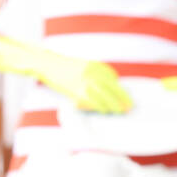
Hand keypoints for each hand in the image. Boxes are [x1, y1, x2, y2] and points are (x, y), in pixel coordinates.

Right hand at [0, 37, 131, 112]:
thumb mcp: (86, 66)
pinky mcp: (77, 91)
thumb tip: (113, 88)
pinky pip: (92, 102)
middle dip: (122, 100)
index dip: (122, 92)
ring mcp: (85, 82)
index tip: (128, 100)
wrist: (48, 64)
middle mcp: (93, 73)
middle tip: (128, 108)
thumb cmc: (66, 68)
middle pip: (113, 89)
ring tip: (118, 112)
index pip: (114, 79)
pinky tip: (103, 111)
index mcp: (96, 66)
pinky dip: (99, 107)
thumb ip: (99, 75)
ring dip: (112, 106)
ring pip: (104, 97)